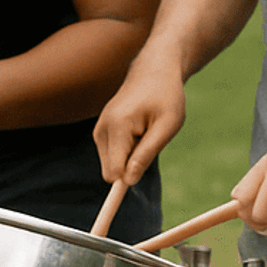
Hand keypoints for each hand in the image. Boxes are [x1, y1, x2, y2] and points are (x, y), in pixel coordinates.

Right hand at [93, 60, 185, 185]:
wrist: (154, 71)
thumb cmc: (166, 96)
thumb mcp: (167, 125)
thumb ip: (146, 153)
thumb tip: (128, 181)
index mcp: (117, 127)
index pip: (113, 171)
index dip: (122, 185)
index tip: (128, 196)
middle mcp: (102, 129)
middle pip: (110, 171)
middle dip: (131, 166)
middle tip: (150, 142)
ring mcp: (99, 130)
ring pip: (112, 164)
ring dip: (132, 157)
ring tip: (146, 132)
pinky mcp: (101, 132)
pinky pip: (114, 155)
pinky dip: (128, 150)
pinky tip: (139, 131)